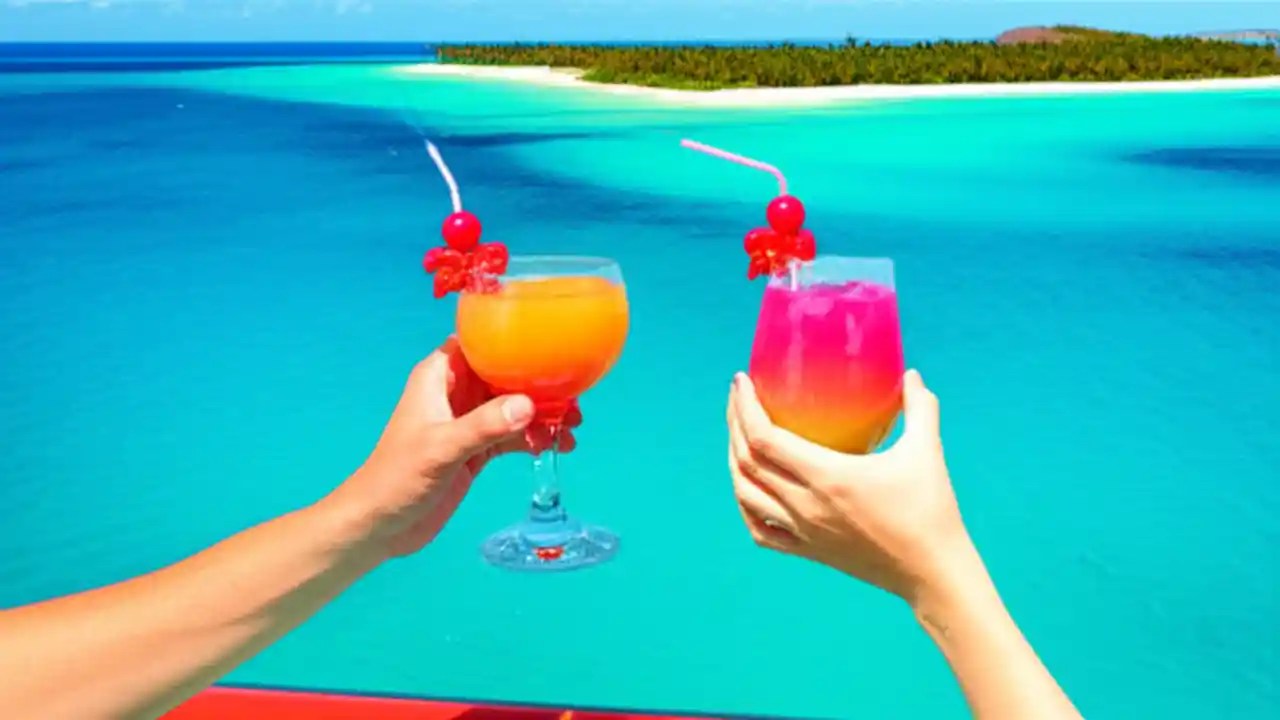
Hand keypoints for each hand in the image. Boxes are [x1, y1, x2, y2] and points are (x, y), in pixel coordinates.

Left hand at [329, 337, 579, 556]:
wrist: (380, 526)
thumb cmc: (399, 477)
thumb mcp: (442, 449)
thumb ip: (484, 425)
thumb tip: (529, 405)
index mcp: (440, 376)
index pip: (480, 342)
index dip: (513, 339)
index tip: (551, 344)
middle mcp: (456, 392)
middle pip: (506, 374)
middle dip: (540, 384)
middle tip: (575, 399)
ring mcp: (468, 422)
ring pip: (514, 406)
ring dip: (543, 414)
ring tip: (573, 427)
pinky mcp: (476, 449)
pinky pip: (512, 434)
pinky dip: (534, 438)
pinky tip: (558, 446)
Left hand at [726, 369, 969, 602]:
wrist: (932, 573)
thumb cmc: (931, 510)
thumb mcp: (926, 452)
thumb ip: (919, 408)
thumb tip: (913, 375)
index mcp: (826, 477)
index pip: (764, 438)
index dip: (745, 407)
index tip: (741, 381)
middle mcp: (804, 505)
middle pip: (746, 462)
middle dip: (733, 424)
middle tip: (737, 397)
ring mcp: (802, 532)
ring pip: (745, 495)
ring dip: (734, 461)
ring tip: (737, 436)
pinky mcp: (808, 551)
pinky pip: (760, 529)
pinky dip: (745, 505)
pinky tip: (748, 489)